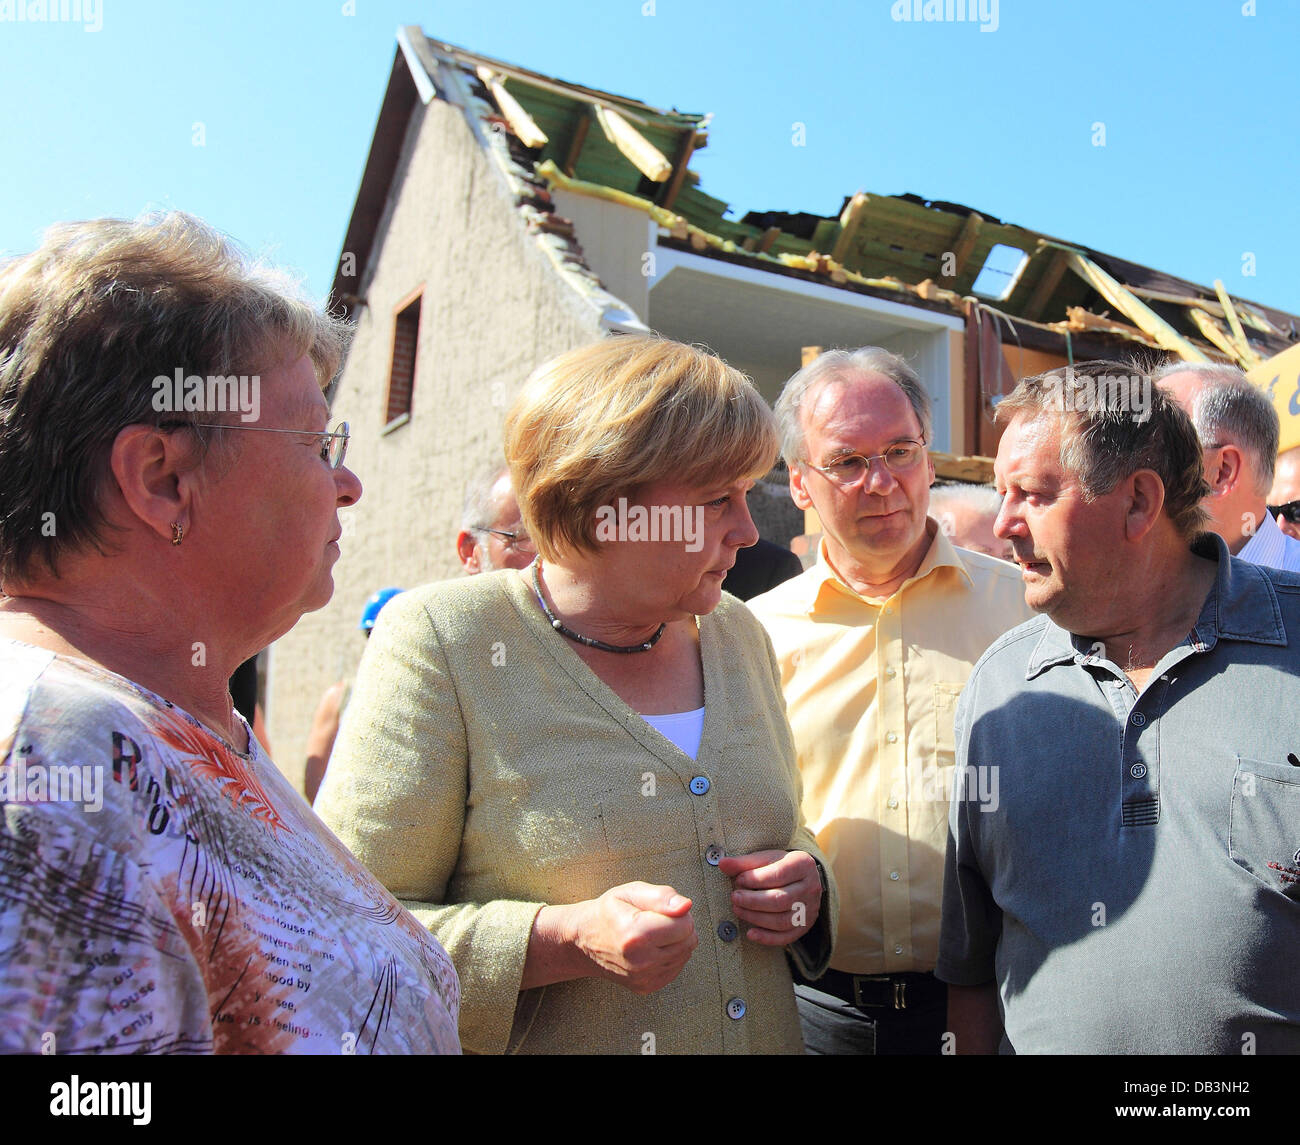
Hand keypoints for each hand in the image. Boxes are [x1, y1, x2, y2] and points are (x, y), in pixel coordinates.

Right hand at [571, 882, 697, 994]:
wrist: (584, 941)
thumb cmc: (608, 912)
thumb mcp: (630, 892)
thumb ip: (661, 896)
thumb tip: (686, 906)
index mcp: (635, 934)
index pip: (686, 925)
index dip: (679, 913)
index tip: (661, 910)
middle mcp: (640, 961)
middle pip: (689, 941)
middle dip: (680, 926)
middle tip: (656, 920)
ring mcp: (643, 978)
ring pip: (685, 955)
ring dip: (676, 941)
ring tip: (652, 933)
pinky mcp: (647, 987)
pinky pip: (677, 968)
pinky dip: (670, 955)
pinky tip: (652, 948)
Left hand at [717, 849, 820, 945]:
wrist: (802, 878)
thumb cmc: (779, 866)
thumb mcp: (765, 858)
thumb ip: (744, 862)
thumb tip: (722, 864)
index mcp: (803, 864)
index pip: (779, 874)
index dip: (755, 879)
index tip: (738, 880)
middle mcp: (810, 887)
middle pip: (780, 899)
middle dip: (753, 901)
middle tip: (734, 897)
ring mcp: (809, 909)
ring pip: (782, 920)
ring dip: (756, 918)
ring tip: (738, 910)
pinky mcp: (805, 926)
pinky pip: (786, 937)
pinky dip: (767, 938)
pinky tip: (750, 933)